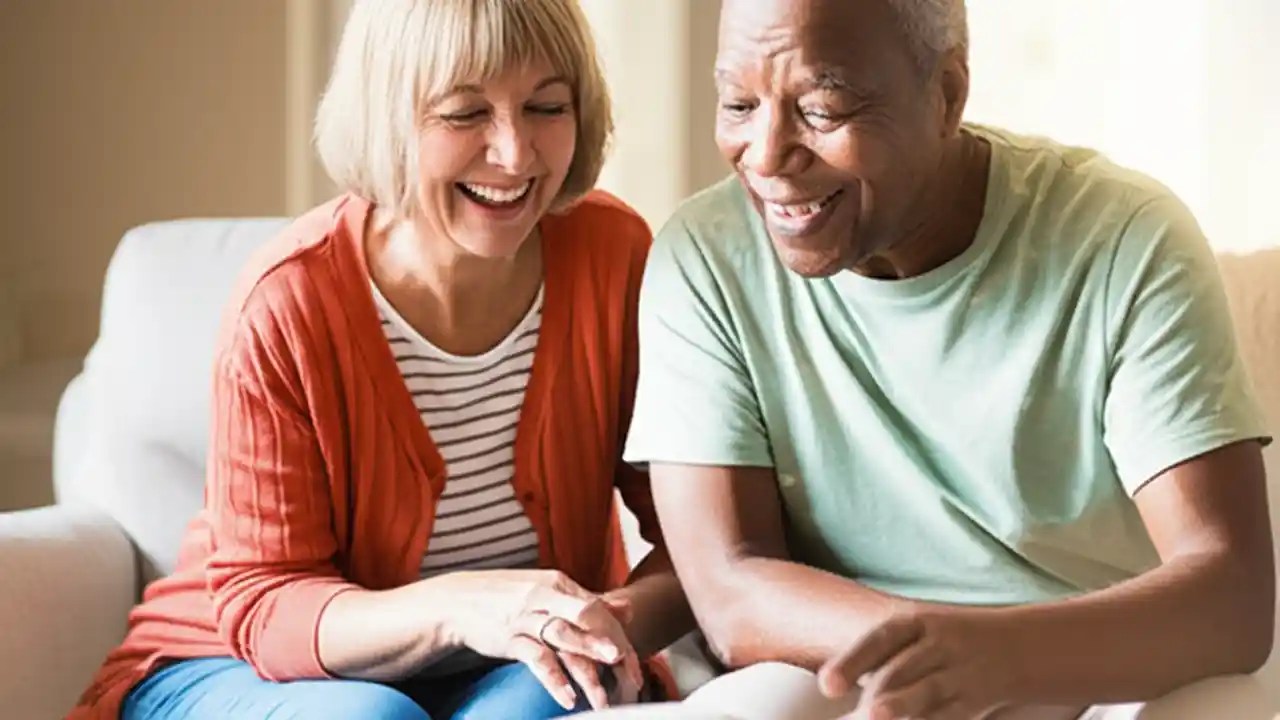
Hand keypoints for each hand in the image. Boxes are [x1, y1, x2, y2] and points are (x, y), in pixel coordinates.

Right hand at [442, 569, 643, 709]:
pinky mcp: (510, 638)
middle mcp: (547, 597)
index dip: (620, 638)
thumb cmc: (509, 598)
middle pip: (588, 620)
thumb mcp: (549, 593)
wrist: (458, 600)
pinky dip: (553, 679)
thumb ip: (588, 602)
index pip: (599, 610)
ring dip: (587, 669)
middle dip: (611, 648)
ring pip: (565, 641)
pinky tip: (567, 698)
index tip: (634, 667)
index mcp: (561, 585)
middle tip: (632, 676)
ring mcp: (528, 617)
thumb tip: (628, 609)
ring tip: (603, 697)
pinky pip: (536, 658)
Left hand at [818, 607, 1019, 719]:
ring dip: (900, 706)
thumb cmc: (946, 643)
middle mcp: (939, 645)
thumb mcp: (919, 633)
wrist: (1022, 647)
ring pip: (927, 692)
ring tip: (875, 717)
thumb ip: (879, 656)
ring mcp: (960, 675)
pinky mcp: (974, 704)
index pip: (882, 638)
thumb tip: (831, 686)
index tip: (826, 686)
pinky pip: (949, 716)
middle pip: (903, 667)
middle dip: (877, 691)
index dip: (852, 660)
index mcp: (919, 623)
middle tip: (855, 711)